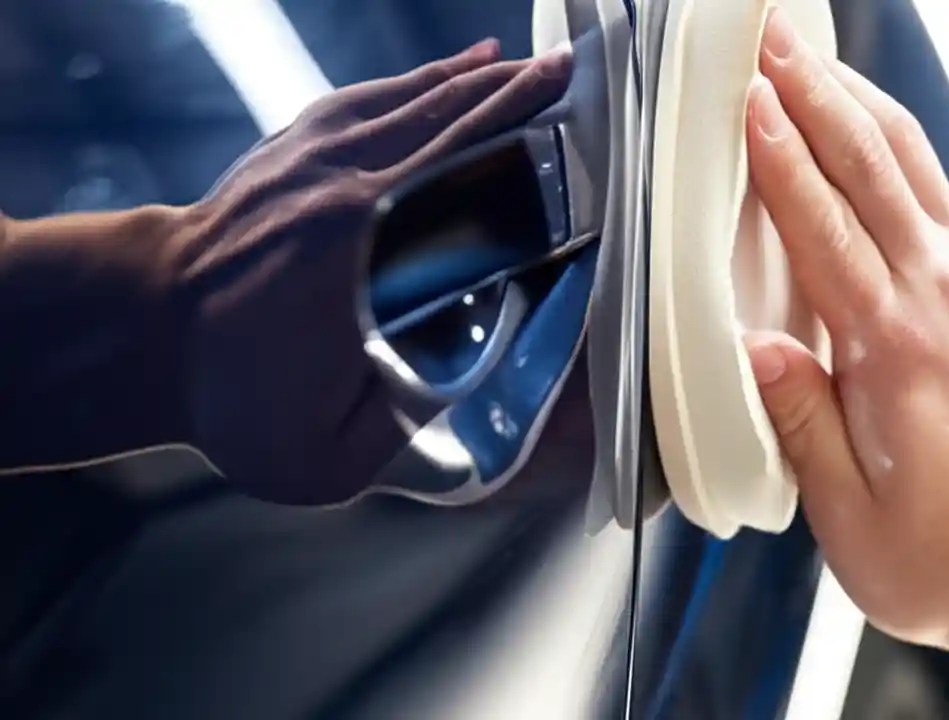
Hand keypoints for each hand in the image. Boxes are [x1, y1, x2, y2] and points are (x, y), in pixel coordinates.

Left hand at [174, 41, 572, 504]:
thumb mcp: (322, 457)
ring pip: (423, 100)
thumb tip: (486, 388)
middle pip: (458, 128)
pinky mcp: (295, 145)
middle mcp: (346, 186)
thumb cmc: (229, 398)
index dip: (534, 167)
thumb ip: (413, 427)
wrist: (138, 331)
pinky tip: (468, 63)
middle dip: (525, 103)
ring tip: (542, 69)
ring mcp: (316, 155)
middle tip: (583, 85)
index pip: (473, 194)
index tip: (584, 153)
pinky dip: (430, 77)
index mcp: (364, 252)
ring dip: (488, 82)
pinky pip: (379, 95)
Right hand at [744, 9, 948, 645]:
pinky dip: (888, 137)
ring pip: (906, 159)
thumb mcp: (846, 514)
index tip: (746, 95)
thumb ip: (798, 419)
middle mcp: (939, 297)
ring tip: (804, 52)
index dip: (779, 156)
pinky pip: (930, 186)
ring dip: (852, 97)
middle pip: (868, 165)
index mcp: (894, 350)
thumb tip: (753, 346)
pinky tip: (857, 115)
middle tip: (768, 35)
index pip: (824, 227)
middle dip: (813, 90)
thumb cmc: (934, 549)